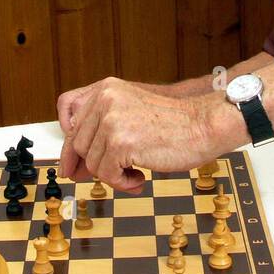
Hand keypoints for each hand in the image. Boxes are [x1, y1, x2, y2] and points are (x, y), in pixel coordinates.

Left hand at [56, 77, 228, 191]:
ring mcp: (111, 120)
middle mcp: (105, 100)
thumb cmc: (174, 124)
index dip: (68, 147)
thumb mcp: (131, 113)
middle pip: (77, 145)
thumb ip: (101, 131)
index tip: (71, 166)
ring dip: (112, 176)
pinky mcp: (121, 142)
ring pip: (91, 163)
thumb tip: (73, 167)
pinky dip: (122, 183)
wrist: (204, 125)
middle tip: (115, 175)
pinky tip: (138, 179)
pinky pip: (107, 175)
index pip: (69, 117)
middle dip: (93, 166)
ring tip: (134, 174)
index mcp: (105, 89)